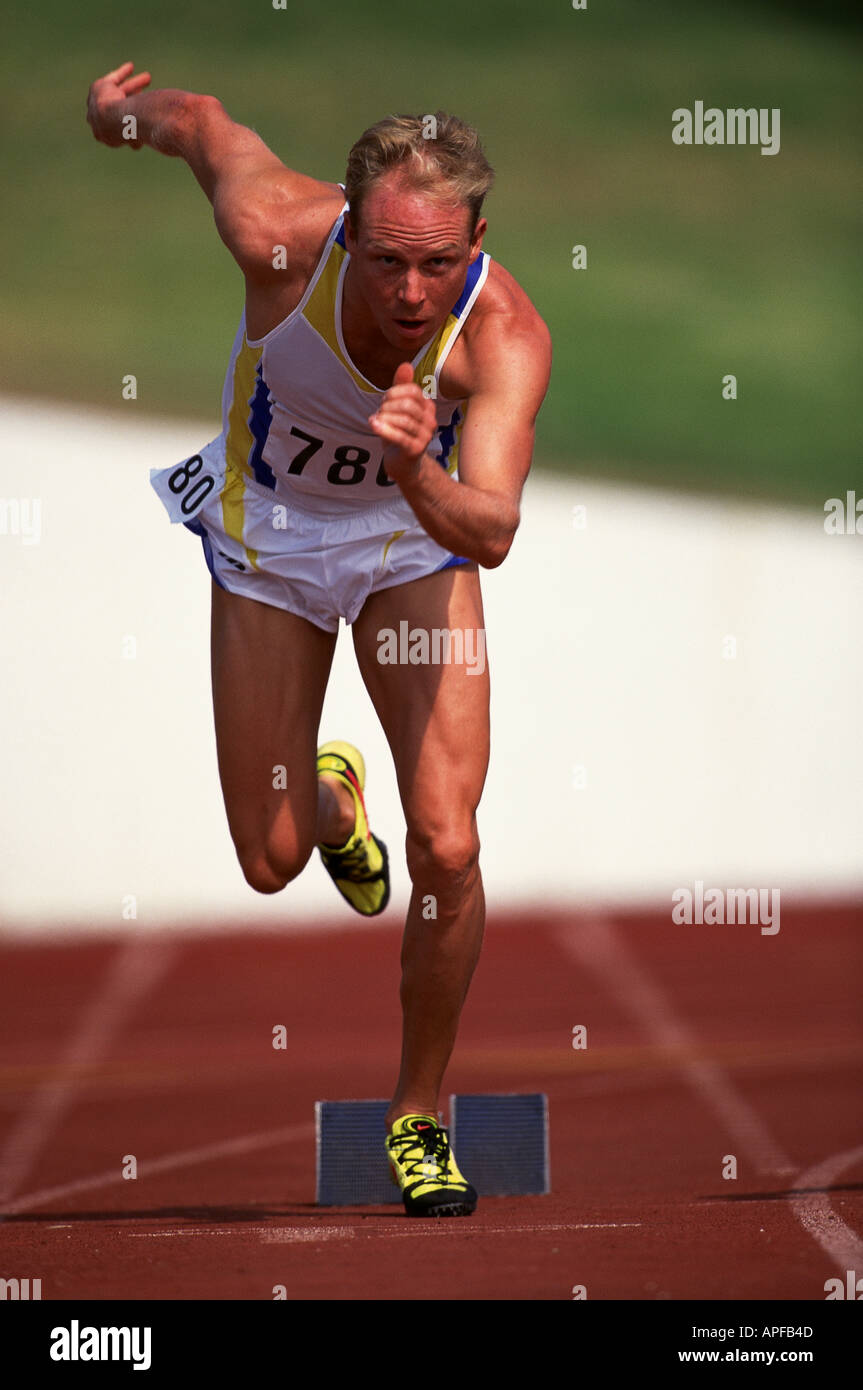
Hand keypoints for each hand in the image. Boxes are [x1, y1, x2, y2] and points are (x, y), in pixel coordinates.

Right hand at [87, 61, 151, 147]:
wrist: (114, 119)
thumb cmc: (129, 132)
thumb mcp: (135, 139)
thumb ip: (135, 141)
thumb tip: (137, 145)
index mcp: (106, 135)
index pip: (121, 124)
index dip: (132, 117)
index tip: (144, 110)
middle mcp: (98, 120)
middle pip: (120, 105)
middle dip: (135, 98)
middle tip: (148, 93)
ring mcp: (96, 102)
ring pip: (118, 92)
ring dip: (133, 84)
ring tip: (149, 78)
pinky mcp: (97, 88)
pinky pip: (112, 79)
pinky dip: (122, 73)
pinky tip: (132, 66)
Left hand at [368, 362, 436, 484]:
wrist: (404, 465)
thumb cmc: (401, 433)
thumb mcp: (399, 408)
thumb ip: (402, 387)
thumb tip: (406, 364)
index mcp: (428, 408)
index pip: (412, 391)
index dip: (393, 392)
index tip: (384, 401)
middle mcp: (431, 421)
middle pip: (407, 405)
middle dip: (387, 406)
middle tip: (379, 413)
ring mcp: (425, 437)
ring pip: (402, 420)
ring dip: (384, 418)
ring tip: (376, 421)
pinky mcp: (415, 450)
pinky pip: (399, 436)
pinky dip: (383, 429)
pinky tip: (373, 425)